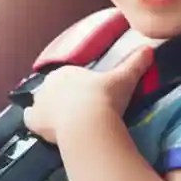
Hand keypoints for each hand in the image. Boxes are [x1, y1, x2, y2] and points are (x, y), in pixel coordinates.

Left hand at [23, 45, 152, 144]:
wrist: (88, 123)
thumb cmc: (105, 97)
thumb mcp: (123, 79)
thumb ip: (135, 64)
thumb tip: (149, 49)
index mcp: (66, 72)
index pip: (69, 78)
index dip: (78, 88)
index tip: (90, 98)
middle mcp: (48, 84)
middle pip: (54, 91)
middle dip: (64, 100)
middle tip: (81, 113)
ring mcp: (39, 103)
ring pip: (41, 105)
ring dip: (50, 112)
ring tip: (66, 123)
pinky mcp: (34, 121)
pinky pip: (31, 120)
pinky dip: (37, 125)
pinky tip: (47, 131)